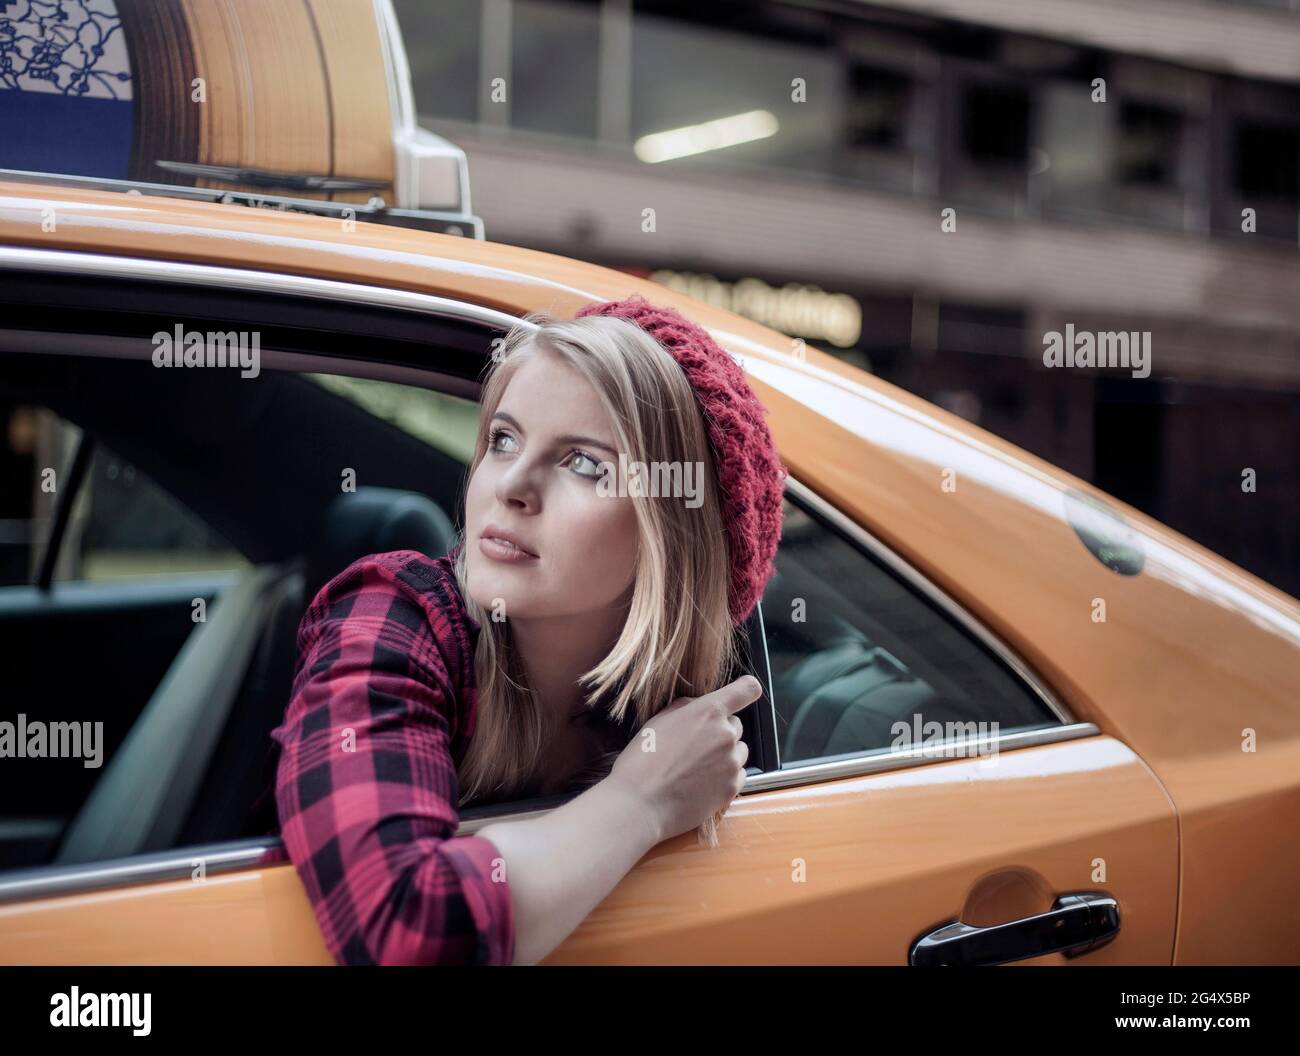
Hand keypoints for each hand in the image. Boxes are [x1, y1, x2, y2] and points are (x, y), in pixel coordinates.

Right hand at [607, 674, 761, 843]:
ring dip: (724, 755)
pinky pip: (738, 775)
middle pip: (735, 725)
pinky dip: (725, 777)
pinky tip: (700, 783)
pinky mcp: (732, 788)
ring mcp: (731, 762)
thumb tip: (699, 706)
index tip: (748, 691)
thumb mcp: (659, 720)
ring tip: (695, 767)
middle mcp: (726, 734)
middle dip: (719, 731)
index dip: (747, 689)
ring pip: (738, 751)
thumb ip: (687, 707)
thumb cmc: (643, 761)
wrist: (641, 803)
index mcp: (708, 712)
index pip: (745, 690)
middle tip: (694, 746)